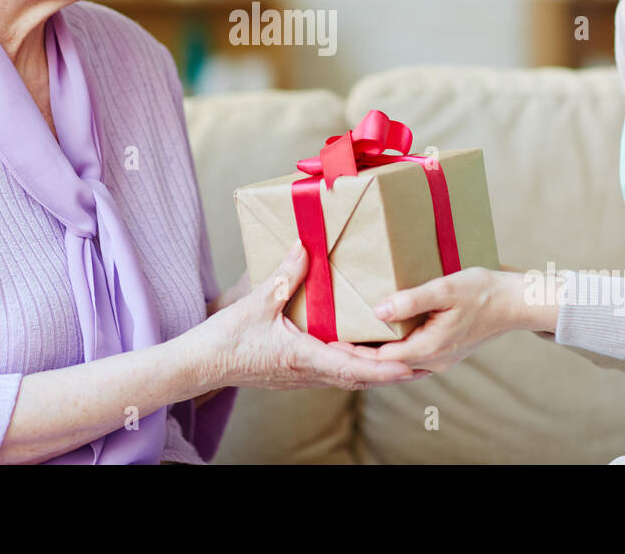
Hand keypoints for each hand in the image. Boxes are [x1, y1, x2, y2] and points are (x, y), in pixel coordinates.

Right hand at [198, 240, 431, 390]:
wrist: (201, 364)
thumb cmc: (227, 338)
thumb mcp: (258, 301)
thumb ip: (285, 274)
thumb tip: (305, 246)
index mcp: (304, 357)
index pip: (354, 367)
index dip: (385, 368)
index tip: (412, 366)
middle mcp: (308, 373)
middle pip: (360, 377)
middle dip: (391, 371)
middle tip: (423, 361)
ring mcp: (302, 377)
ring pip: (348, 377)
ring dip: (374, 370)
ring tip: (402, 358)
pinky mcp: (294, 374)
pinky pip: (332, 373)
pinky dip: (353, 365)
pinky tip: (361, 352)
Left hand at [339, 267, 518, 372]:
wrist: (516, 302)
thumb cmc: (482, 291)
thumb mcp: (445, 289)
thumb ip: (411, 300)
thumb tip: (378, 310)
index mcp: (430, 348)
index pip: (381, 358)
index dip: (354, 352)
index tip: (331, 343)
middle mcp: (435, 360)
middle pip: (387, 363)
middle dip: (360, 355)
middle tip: (333, 343)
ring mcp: (443, 358)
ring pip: (401, 361)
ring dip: (377, 353)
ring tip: (353, 339)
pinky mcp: (448, 350)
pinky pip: (413, 354)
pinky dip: (395, 348)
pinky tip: (385, 334)